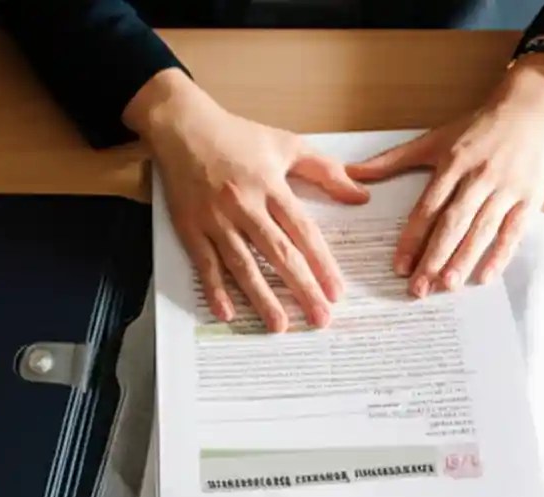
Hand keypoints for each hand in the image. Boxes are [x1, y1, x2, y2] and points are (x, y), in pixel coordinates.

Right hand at [125, 69, 369, 331]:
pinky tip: (227, 313)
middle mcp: (245, 205)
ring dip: (262, 298)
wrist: (182, 125)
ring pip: (243, 265)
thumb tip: (361, 195)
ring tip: (280, 326)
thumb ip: (326, 171)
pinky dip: (215, 289)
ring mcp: (215, 219)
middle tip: (320, 319)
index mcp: (270, 186)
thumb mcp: (286, 144)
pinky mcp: (190, 227)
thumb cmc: (236, 135)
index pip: (303, 232)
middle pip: (279, 254)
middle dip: (302, 289)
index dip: (322, 264)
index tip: (337, 292)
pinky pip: (205, 263)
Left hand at [347, 57, 543, 295]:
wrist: (529, 108)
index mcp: (453, 163)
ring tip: (447, 285)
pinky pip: (514, 231)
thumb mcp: (433, 140)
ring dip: (464, 259)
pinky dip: (501, 254)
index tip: (400, 266)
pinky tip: (485, 275)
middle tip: (418, 288)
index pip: (428, 207)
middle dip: (434, 258)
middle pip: (453, 223)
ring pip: (481, 230)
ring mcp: (506, 189)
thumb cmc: (478, 128)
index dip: (413, 238)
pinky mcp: (529, 198)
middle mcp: (478, 177)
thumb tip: (352, 171)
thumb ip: (392, 159)